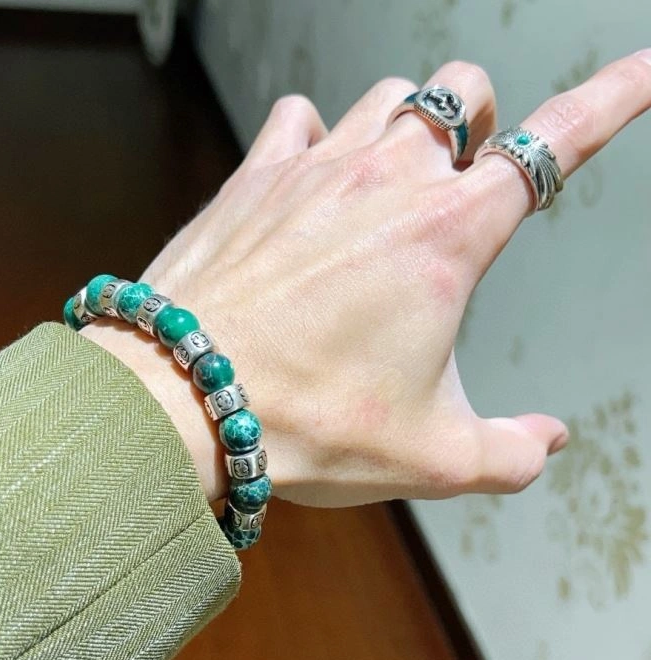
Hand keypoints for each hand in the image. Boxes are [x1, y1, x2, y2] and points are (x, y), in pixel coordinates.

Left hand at [93, 51, 650, 507]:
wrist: (187, 399)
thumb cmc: (306, 423)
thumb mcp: (431, 457)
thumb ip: (510, 452)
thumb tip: (547, 442)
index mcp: (449, 236)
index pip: (559, 143)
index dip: (614, 99)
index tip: (646, 70)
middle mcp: (387, 180)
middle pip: (463, 95)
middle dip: (481, 121)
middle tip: (469, 171)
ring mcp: (316, 168)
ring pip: (389, 95)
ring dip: (408, 123)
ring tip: (395, 176)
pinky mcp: (253, 177)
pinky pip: (298, 117)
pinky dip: (317, 134)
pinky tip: (310, 174)